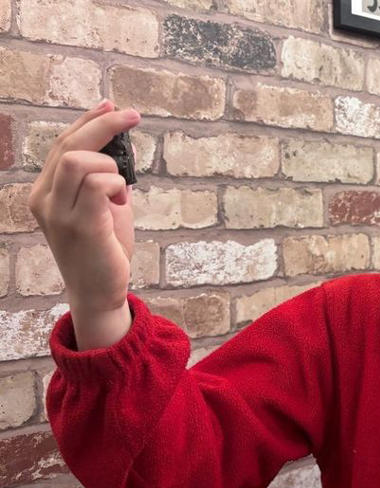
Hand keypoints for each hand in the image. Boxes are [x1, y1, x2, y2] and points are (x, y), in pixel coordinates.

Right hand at [27, 100, 140, 313]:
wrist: (100, 291)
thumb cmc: (104, 248)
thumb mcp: (103, 206)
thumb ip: (103, 177)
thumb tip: (119, 146)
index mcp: (45, 192)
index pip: (62, 144)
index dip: (87, 121)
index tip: (110, 104)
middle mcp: (44, 199)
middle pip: (69, 144)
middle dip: (104, 124)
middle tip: (133, 116)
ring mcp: (59, 213)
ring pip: (79, 160)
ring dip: (109, 165)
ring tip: (120, 189)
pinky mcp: (80, 225)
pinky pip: (98, 183)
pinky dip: (116, 184)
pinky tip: (121, 201)